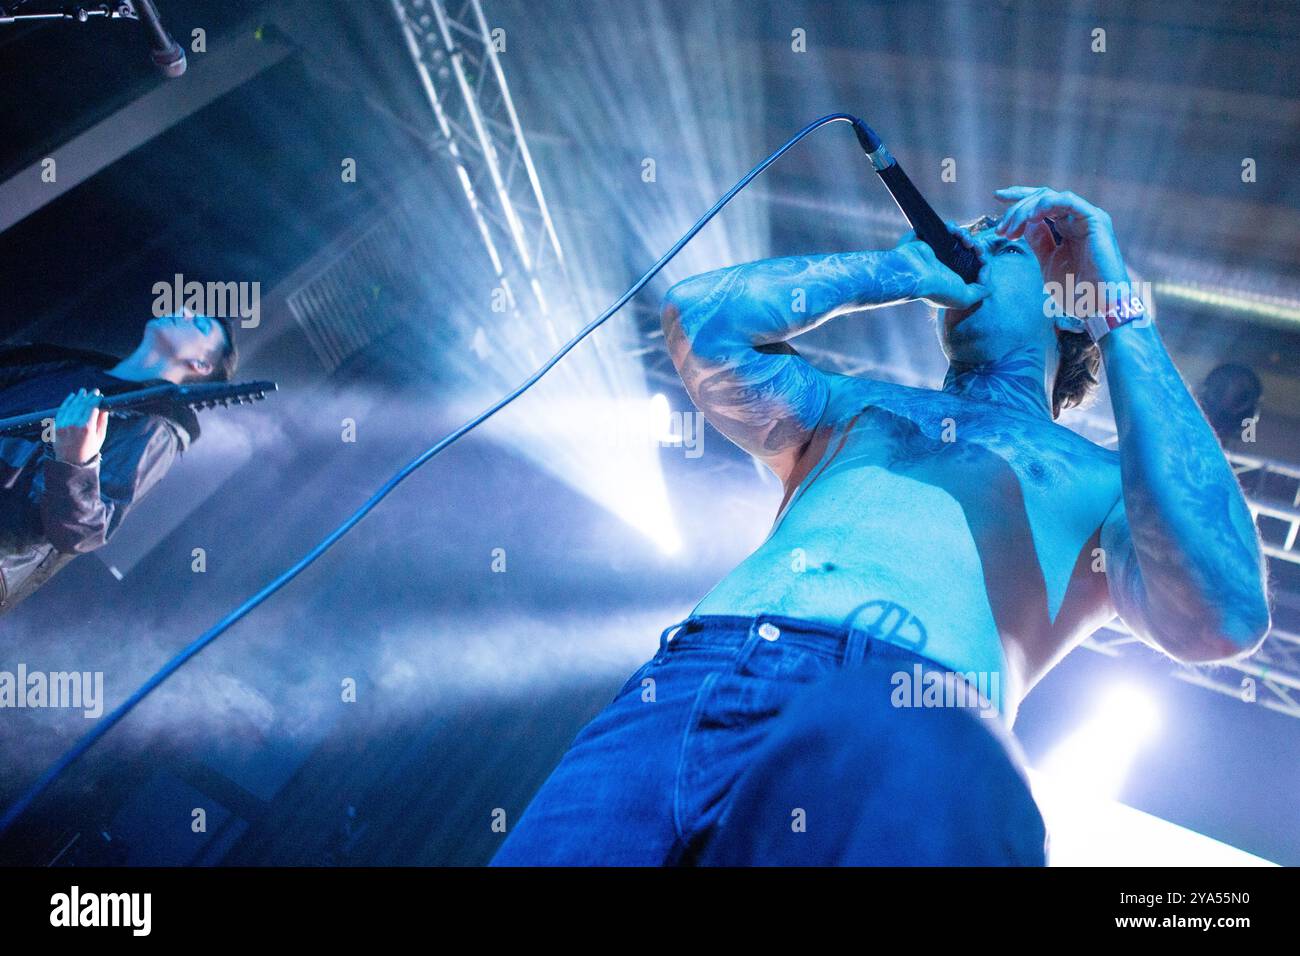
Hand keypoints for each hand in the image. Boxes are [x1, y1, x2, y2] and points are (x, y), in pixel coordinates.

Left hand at [53, 389, 107, 464]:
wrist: (70, 463)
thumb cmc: (89, 451)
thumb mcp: (100, 437)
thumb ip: (102, 421)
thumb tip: (104, 408)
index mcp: (87, 428)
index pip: (92, 408)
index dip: (96, 400)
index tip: (100, 395)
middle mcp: (74, 424)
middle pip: (82, 405)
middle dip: (88, 397)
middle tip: (94, 391)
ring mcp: (64, 424)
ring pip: (71, 406)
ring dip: (78, 397)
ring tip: (83, 391)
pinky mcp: (57, 426)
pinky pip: (62, 411)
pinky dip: (67, 402)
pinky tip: (72, 397)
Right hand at [894, 224, 989, 308]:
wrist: (914, 273)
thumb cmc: (937, 288)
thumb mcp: (965, 298)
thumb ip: (982, 290)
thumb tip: (986, 270)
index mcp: (952, 280)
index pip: (972, 268)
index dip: (981, 262)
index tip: (982, 259)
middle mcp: (945, 266)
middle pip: (968, 251)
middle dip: (977, 247)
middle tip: (977, 248)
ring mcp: (938, 251)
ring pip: (960, 238)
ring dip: (966, 236)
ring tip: (966, 240)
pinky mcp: (930, 238)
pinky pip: (947, 228)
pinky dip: (954, 227)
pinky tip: (954, 232)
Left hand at [993, 186, 1129, 295]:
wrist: (1098, 306)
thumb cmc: (1077, 289)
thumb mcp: (1049, 262)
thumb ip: (1039, 241)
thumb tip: (1025, 225)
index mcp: (1067, 226)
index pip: (1040, 204)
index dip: (1018, 199)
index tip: (996, 197)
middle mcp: (1077, 218)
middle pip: (1041, 197)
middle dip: (1016, 209)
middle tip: (1000, 230)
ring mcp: (1086, 217)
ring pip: (1050, 197)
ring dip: (1025, 210)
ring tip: (1010, 230)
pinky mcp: (1094, 219)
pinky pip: (1067, 201)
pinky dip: (1046, 204)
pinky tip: (1031, 217)